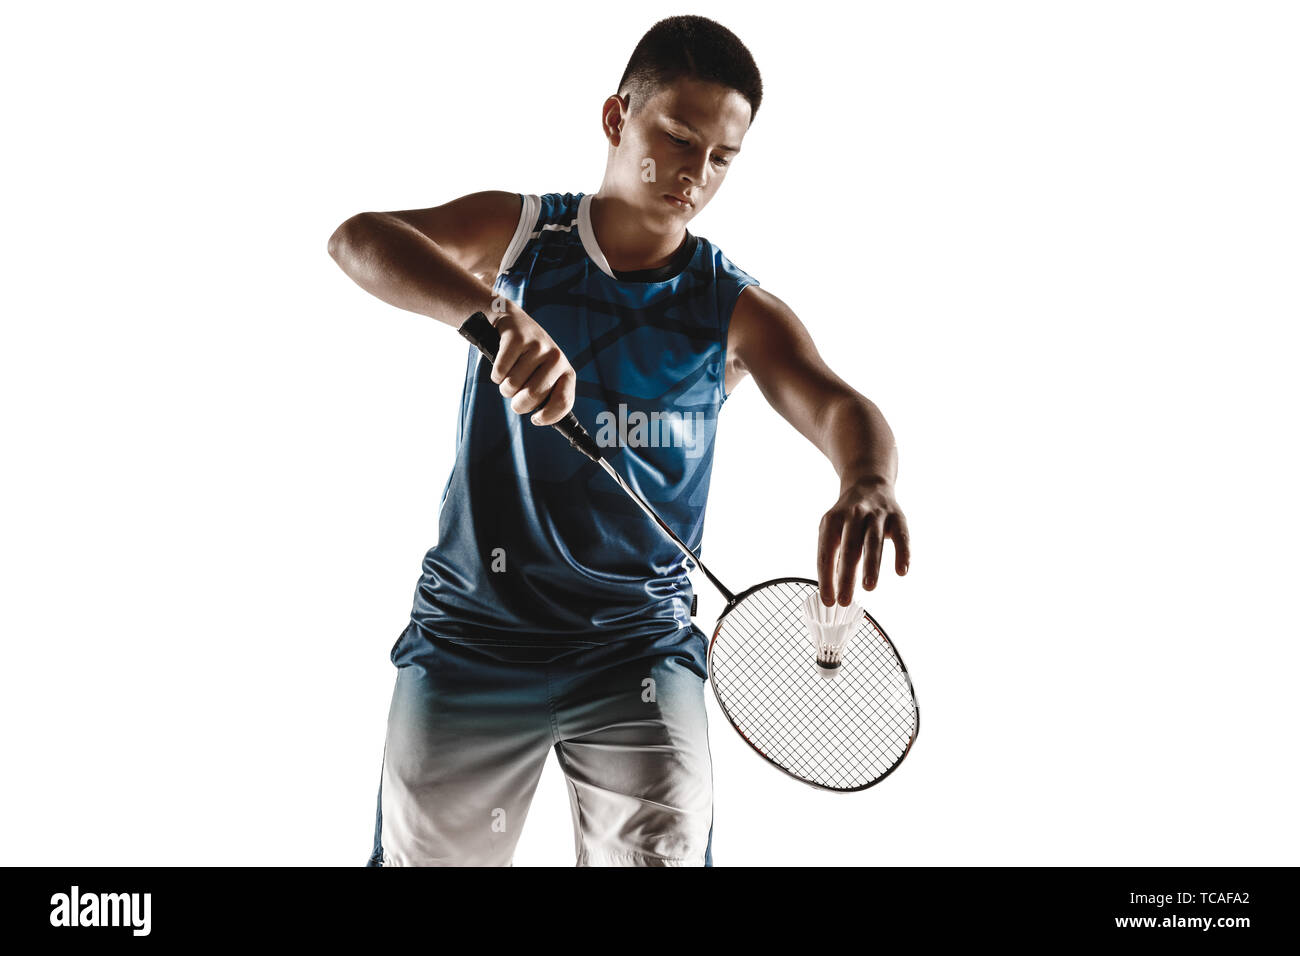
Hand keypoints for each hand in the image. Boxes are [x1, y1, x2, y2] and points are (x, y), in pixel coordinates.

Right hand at [488, 307, 576, 425]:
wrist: (511, 321)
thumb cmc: (529, 357)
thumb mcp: (545, 375)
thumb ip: (548, 395)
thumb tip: (543, 419)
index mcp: (566, 371)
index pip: (563, 402)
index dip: (547, 416)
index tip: (535, 419)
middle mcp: (556, 358)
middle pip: (532, 397)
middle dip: (518, 404)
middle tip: (516, 397)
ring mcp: (537, 346)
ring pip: (512, 385)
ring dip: (505, 387)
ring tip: (510, 374)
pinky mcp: (517, 338)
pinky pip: (500, 372)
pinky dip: (496, 374)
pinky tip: (502, 362)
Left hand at [817, 476, 909, 605]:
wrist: (868, 483)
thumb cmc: (847, 518)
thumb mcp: (833, 530)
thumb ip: (833, 557)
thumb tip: (831, 592)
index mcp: (831, 521)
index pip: (826, 553)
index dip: (826, 578)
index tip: (828, 601)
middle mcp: (853, 515)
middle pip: (849, 549)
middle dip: (846, 577)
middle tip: (844, 601)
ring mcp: (876, 515)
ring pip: (873, 542)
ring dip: (871, 566)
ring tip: (869, 588)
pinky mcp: (897, 516)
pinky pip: (902, 536)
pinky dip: (902, 553)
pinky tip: (902, 571)